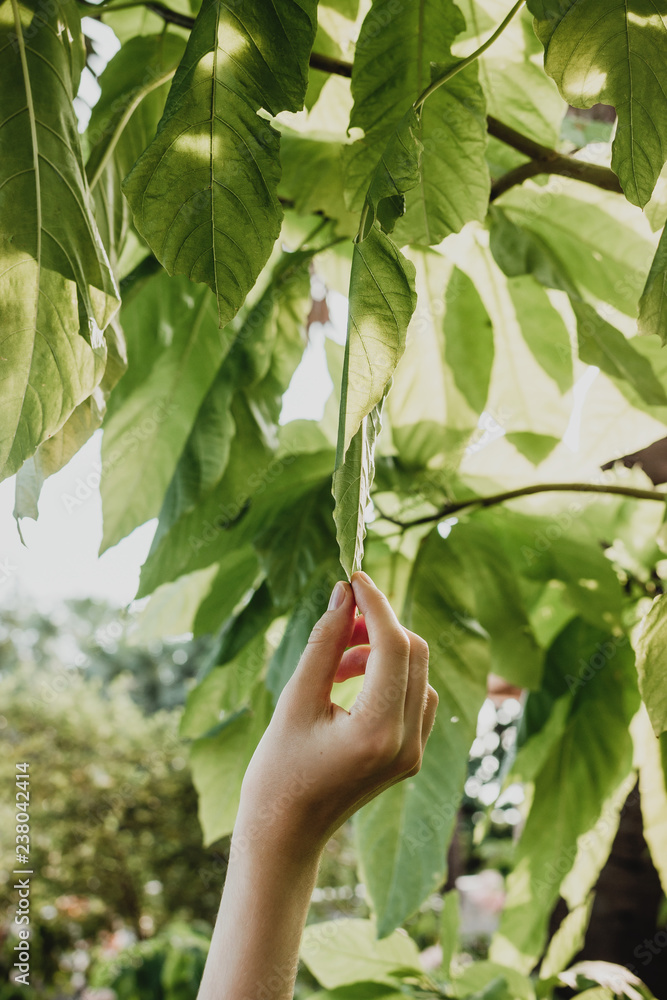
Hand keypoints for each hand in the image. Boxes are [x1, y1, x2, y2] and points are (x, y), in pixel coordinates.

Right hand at [235, 571, 438, 861]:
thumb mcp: (294, 699)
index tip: (353, 577)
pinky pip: (414, 697)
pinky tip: (348, 681)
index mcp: (378, 732)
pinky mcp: (411, 756)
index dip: (377, 604)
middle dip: (380, 625)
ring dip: (381, 652)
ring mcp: (414, 753)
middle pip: (414, 654)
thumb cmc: (278, 772)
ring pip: (417, 673)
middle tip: (341, 617)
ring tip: (334, 662)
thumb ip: (325, 642)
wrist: (286, 835)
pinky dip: (388, 677)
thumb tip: (344, 593)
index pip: (395, 646)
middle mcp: (408, 743)